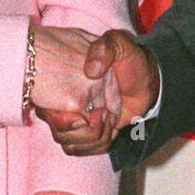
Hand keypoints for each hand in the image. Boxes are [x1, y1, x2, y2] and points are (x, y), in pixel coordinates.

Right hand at [37, 28, 159, 156]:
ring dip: (94, 138)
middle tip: (104, 114)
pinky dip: (98, 145)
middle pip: (58, 133)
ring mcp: (77, 121)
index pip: (47, 110)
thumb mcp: (119, 43)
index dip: (63, 118)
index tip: (88, 112)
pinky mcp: (89, 133)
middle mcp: (65, 104)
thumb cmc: (130, 59)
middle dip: (84, 131)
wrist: (147, 79)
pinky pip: (82, 150)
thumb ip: (105, 48)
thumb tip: (90, 72)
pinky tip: (111, 128)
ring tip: (110, 118)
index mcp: (64, 83)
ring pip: (69, 145)